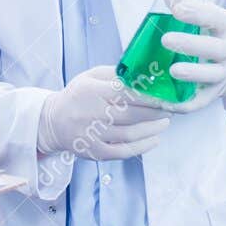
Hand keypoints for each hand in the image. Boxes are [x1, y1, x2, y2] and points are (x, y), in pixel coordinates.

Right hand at [36, 65, 170, 160]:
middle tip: (172, 108)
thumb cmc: (78, 95)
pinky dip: (142, 147)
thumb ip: (115, 74)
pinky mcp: (95, 152)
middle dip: (157, 112)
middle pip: (132, 114)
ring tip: (165, 122)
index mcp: (93, 92)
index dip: (150, 95)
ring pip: (131, 134)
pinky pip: (123, 152)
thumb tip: (143, 73)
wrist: (53, 122)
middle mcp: (93, 114)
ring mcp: (94, 135)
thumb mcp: (90, 77)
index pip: (127, 93)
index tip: (167, 94)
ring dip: (153, 129)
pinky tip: (154, 139)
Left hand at [162, 0, 225, 99]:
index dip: (196, 13)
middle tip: (166, 40)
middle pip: (213, 49)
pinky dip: (186, 105)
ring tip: (173, 71)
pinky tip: (166, 103)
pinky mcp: (217, 93)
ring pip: (210, 76)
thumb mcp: (213, 16)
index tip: (177, 9)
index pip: (214, 18)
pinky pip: (202, 102)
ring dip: (192, 74)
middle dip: (190, 45)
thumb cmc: (223, 34)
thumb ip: (188, 4)